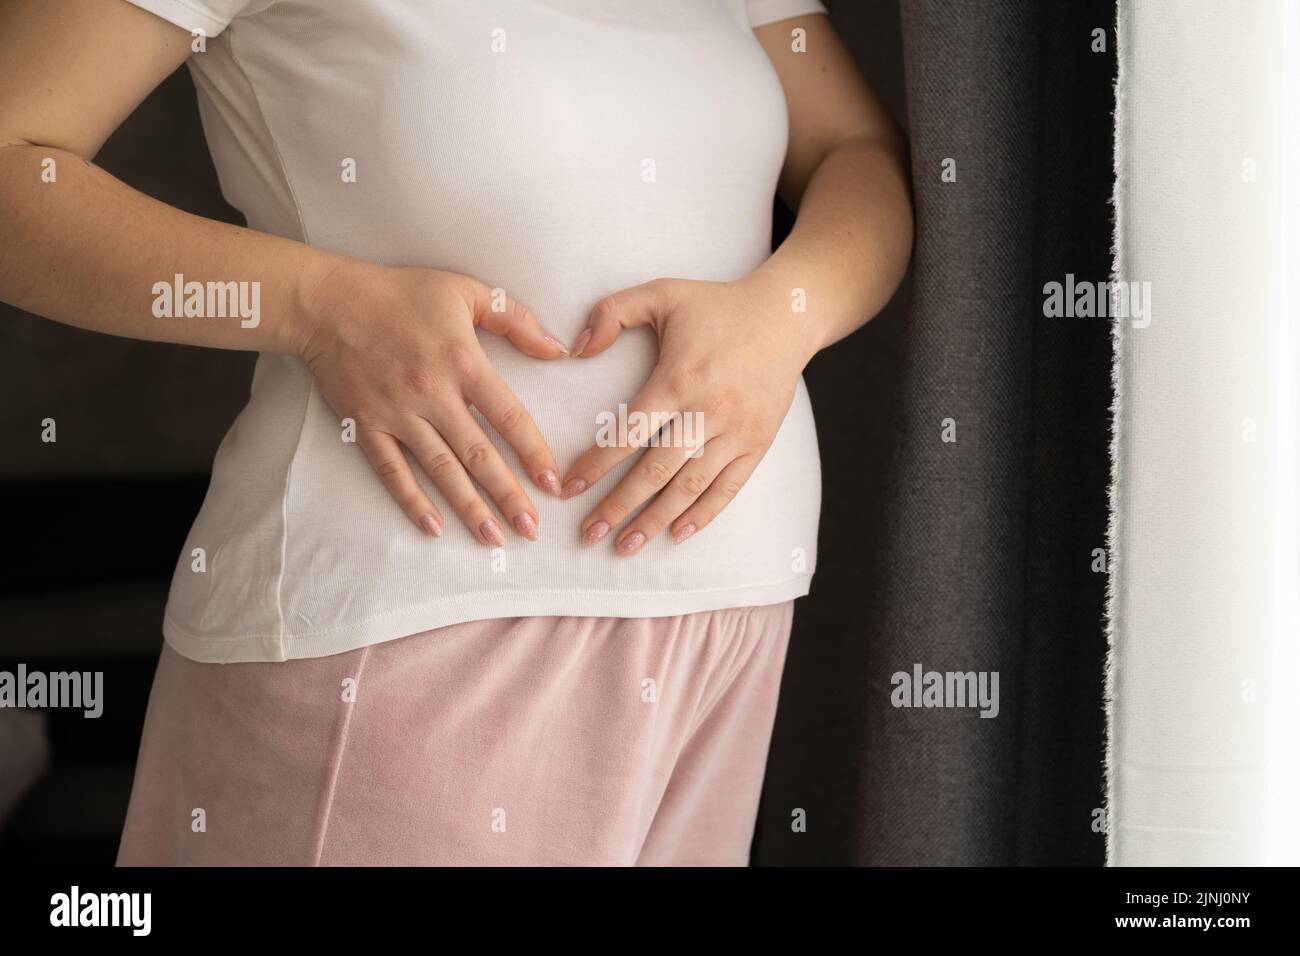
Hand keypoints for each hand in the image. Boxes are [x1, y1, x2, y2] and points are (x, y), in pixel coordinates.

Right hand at [297, 260, 568, 543]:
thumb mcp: (467, 292)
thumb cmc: (402, 294)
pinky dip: (412, 501)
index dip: (533, 452)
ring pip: (441, 471)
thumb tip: (558, 349)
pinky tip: (433, 528)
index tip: (552, 483)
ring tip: (494, 539)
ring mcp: (398, 414)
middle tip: (532, 530)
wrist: (329, 303)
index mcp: (463, 362)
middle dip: (508, 496)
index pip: (508, 417)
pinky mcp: (367, 426)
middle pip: (478, 455)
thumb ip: (516, 320)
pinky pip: (392, 471)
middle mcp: (432, 394)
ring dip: (469, 508)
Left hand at [560, 275, 814, 554]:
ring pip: (690, 488)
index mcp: (677, 380)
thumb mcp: (662, 293)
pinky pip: (728, 488)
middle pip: (655, 472)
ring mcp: (736, 432)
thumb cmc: (716, 306)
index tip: (570, 489)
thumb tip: (576, 348)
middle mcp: (707, 412)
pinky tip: (677, 535)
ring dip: (656, 521)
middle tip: (589, 535)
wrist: (786, 316)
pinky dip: (703, 515)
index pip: (628, 433)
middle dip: (619, 507)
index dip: (596, 465)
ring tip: (626, 546)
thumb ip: (612, 312)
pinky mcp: (758, 443)